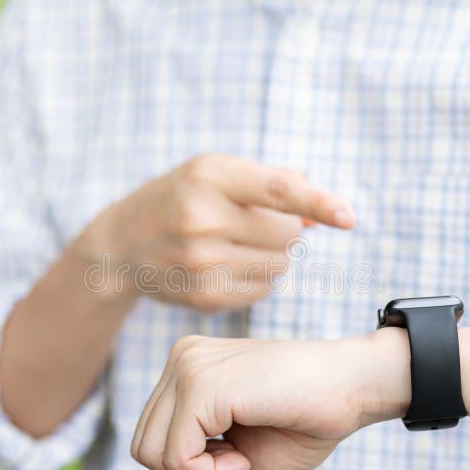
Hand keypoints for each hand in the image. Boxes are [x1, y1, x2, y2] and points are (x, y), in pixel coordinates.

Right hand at [82, 154, 355, 311]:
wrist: (121, 245)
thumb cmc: (179, 198)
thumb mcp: (214, 173)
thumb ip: (272, 183)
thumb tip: (323, 211)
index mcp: (209, 176)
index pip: (277, 191)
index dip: (318, 202)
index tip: (348, 217)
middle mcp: (202, 219)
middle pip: (288, 233)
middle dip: (287, 228)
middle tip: (257, 223)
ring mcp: (201, 262)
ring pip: (280, 265)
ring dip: (275, 254)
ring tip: (239, 243)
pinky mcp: (204, 296)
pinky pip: (263, 290)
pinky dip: (258, 278)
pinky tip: (228, 265)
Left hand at [130, 328, 410, 469]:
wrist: (350, 389)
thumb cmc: (302, 423)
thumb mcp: (242, 469)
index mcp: (187, 370)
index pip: (151, 437)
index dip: (191, 468)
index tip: (237, 455)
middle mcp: (182, 359)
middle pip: (143, 445)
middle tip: (238, 459)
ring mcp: (188, 366)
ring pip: (150, 452)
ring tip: (242, 454)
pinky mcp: (201, 383)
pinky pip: (175, 456)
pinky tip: (243, 454)